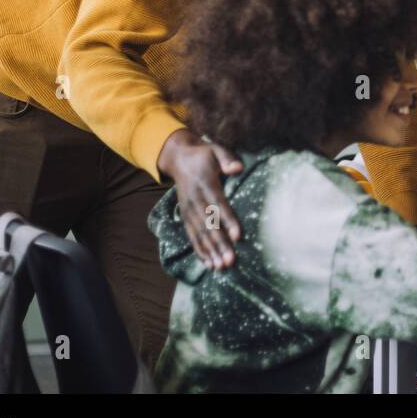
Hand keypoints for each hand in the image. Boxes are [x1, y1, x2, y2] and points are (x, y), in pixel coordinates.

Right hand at [158, 128, 242, 269]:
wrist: (178, 158)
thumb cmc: (204, 155)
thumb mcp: (215, 150)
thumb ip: (227, 159)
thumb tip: (238, 168)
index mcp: (204, 183)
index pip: (217, 205)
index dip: (228, 221)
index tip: (238, 236)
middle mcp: (194, 200)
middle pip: (208, 225)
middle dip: (219, 244)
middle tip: (230, 261)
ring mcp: (187, 210)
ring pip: (199, 234)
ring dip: (210, 252)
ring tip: (221, 268)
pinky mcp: (185, 216)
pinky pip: (192, 236)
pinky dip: (200, 251)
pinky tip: (209, 264)